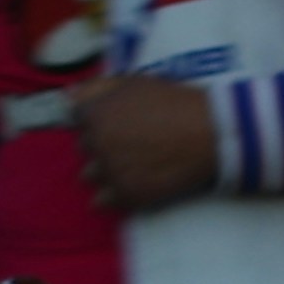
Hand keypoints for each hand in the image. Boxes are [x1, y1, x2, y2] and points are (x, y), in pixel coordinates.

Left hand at [71, 79, 225, 211]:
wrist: (215, 133)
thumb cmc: (178, 102)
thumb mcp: (138, 82)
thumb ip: (98, 87)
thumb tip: (68, 96)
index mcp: (95, 113)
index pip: (77, 119)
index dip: (100, 119)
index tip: (120, 122)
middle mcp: (95, 143)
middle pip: (85, 148)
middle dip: (103, 145)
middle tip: (133, 143)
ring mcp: (109, 171)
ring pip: (91, 176)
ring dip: (107, 171)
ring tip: (134, 166)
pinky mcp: (124, 195)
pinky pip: (102, 201)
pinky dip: (116, 195)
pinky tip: (136, 184)